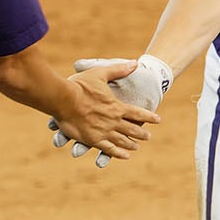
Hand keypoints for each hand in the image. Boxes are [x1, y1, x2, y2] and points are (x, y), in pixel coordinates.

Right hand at [48, 55, 167, 166]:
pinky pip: (109, 149)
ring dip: (132, 144)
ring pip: (123, 141)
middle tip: (148, 136)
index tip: (158, 120)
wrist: (62, 98)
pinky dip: (118, 154)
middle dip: (142, 133)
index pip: (138, 113)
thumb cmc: (80, 84)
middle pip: (133, 129)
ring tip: (137, 147)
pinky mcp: (93, 140)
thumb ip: (119, 69)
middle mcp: (113, 121)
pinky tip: (125, 156)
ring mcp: (104, 132)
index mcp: (116, 106)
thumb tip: (136, 63)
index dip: (149, 117)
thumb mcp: (101, 72)